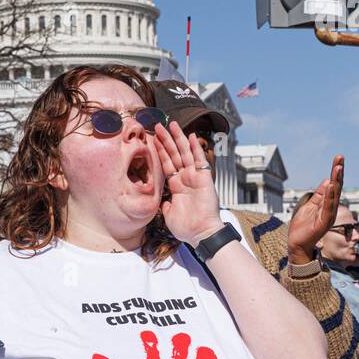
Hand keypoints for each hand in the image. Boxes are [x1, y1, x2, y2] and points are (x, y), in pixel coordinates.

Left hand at [153, 121, 221, 244]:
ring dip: (178, 138)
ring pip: (185, 153)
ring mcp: (195, 177)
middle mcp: (186, 179)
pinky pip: (199, 160)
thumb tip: (163, 202)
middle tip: (158, 125)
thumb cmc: (187, 228)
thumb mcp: (168, 215)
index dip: (160, 151)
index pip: (167, 164)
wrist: (201, 233)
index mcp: (177, 186)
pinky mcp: (204, 178)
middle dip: (167, 140)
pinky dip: (195, 148)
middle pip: (174, 154)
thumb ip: (165, 206)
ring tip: (172, 124)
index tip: (153, 139)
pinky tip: (191, 136)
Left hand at [287, 155, 343, 264]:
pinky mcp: (324, 222)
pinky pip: (328, 208)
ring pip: (334, 196)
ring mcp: (328, 215)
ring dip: (337, 181)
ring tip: (338, 168)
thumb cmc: (302, 226)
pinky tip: (332, 186)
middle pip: (336, 187)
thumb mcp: (309, 206)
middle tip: (340, 158)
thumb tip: (328, 181)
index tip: (338, 158)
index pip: (333, 185)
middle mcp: (331, 208)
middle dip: (338, 172)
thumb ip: (319, 195)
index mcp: (327, 204)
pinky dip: (330, 196)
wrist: (297, 243)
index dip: (336, 172)